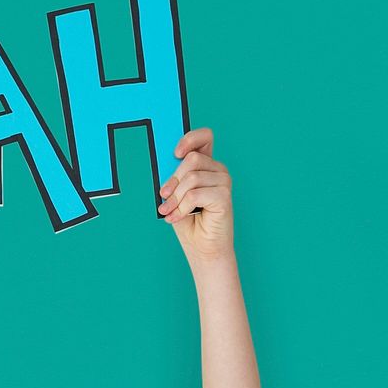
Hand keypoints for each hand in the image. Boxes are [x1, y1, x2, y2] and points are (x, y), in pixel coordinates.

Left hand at [158, 127, 234, 264]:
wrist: (202, 249)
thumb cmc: (189, 222)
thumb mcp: (176, 196)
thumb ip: (174, 179)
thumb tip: (164, 167)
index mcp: (206, 166)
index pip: (204, 138)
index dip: (190, 138)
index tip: (175, 153)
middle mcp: (218, 170)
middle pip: (192, 159)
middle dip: (173, 180)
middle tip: (163, 199)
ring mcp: (224, 182)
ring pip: (192, 177)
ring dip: (175, 198)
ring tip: (168, 212)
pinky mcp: (224, 196)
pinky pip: (195, 194)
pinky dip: (182, 207)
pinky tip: (177, 217)